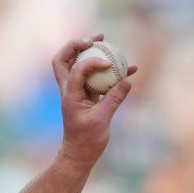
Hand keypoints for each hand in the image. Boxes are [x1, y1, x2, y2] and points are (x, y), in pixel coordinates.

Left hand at [53, 33, 137, 166]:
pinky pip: (96, 78)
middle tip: (96, 38)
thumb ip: (114, 99)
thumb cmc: (87, 140)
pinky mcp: (87, 96)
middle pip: (64, 60)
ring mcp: (77, 92)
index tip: (109, 64)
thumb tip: (128, 80)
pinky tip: (129, 68)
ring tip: (105, 40)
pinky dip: (108, 71)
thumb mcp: (102, 120)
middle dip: (77, 45)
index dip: (92, 62)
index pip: (76, 70)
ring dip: (89, 52)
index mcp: (69, 95)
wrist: (79, 154)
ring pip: (77, 65)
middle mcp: (69, 90)